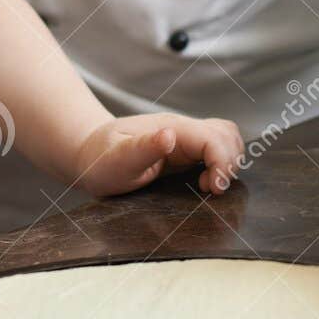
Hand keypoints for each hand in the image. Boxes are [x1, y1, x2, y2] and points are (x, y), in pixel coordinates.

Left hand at [72, 113, 243, 197]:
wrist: (89, 156)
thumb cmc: (100, 160)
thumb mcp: (116, 159)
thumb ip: (143, 148)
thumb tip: (170, 136)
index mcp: (170, 128)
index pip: (213, 137)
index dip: (222, 162)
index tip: (213, 189)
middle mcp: (181, 130)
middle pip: (226, 134)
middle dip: (229, 163)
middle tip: (209, 190)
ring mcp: (185, 139)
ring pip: (226, 138)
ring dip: (228, 162)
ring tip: (207, 186)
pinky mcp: (186, 151)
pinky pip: (217, 149)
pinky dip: (222, 164)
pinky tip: (204, 182)